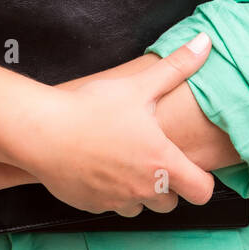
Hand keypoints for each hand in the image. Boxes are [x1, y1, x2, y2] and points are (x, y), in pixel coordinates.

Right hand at [20, 34, 216, 217]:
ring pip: (141, 206)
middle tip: (153, 158)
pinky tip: (100, 167)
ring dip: (139, 191)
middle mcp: (144, 189)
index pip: (202, 191)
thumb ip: (177, 67)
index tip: (192, 167)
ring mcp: (118, 201)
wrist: (43, 132)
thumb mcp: (138, 85)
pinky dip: (111, 192)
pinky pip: (111, 206)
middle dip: (168, 186)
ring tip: (125, 161)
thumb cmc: (91, 109)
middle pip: (172, 203)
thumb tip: (205, 42)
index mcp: (162, 162)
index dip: (202, 180)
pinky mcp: (93, 206)